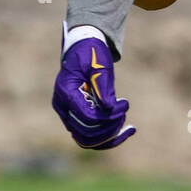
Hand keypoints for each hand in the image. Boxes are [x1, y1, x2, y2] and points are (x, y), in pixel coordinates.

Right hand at [52, 26, 134, 149]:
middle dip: (110, 127)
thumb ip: (102, 85)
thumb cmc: (91, 53)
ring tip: (127, 124)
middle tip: (125, 110)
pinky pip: (90, 136)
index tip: (125, 103)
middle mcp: (63, 107)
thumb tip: (109, 108)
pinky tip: (126, 131)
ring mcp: (68, 115)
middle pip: (87, 133)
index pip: (87, 116)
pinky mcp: (76, 118)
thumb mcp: (99, 64)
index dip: (109, 116)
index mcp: (65, 92)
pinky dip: (107, 138)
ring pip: (87, 140)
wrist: (82, 49)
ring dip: (109, 136)